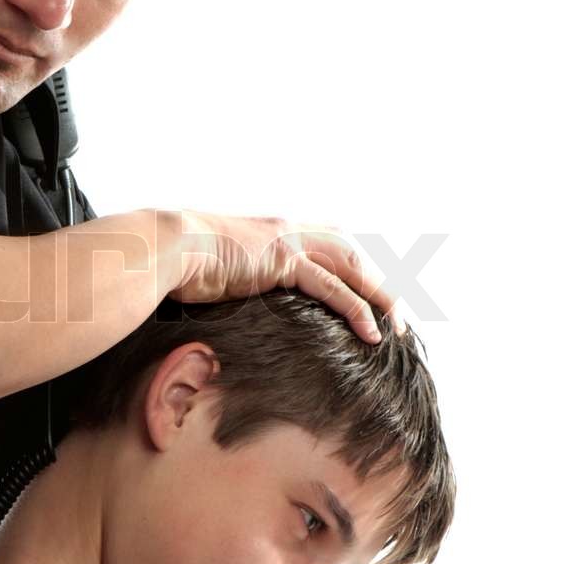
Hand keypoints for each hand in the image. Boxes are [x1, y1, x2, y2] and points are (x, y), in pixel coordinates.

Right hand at [170, 213, 405, 342]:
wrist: (165, 247)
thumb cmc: (180, 261)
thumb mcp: (217, 266)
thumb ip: (236, 275)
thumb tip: (230, 294)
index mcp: (276, 230)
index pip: (331, 242)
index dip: (356, 267)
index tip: (371, 293)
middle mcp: (289, 230)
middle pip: (352, 252)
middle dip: (379, 283)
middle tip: (397, 316)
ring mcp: (287, 243)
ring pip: (353, 267)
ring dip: (380, 297)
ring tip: (397, 330)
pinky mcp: (282, 262)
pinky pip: (332, 288)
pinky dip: (356, 310)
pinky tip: (372, 334)